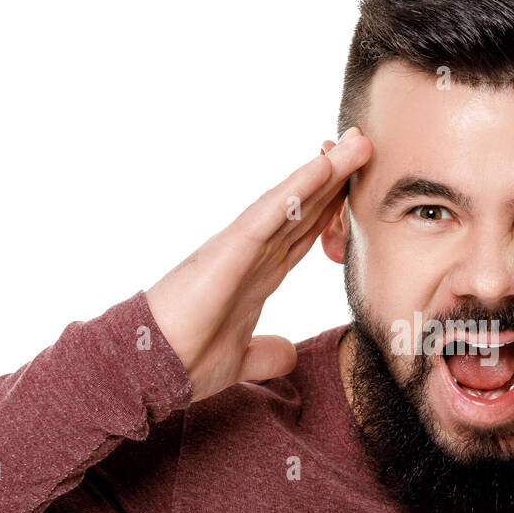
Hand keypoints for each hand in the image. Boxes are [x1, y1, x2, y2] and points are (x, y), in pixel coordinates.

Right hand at [146, 127, 372, 400]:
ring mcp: (240, 248)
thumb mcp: (242, 359)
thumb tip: (288, 353)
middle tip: (366, 144)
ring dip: (326, 171)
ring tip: (358, 142)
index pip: (303, 234)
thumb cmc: (184, 360)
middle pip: (304, 209)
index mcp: (258, 275)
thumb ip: (267, 353)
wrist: (147, 370)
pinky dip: (296, 189)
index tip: (362, 185)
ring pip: (291, 202)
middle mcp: (253, 255)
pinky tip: (322, 167)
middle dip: (337, 178)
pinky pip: (268, 214)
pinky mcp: (227, 250)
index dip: (333, 210)